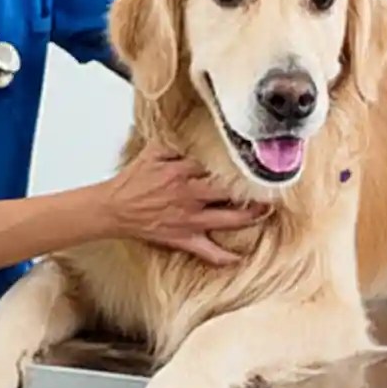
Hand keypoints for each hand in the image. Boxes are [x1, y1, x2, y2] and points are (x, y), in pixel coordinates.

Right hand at [99, 141, 269, 264]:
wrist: (113, 208)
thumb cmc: (132, 180)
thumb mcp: (152, 151)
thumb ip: (175, 140)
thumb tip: (193, 129)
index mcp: (181, 170)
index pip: (217, 163)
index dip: (239, 161)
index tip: (257, 158)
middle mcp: (189, 194)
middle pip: (230, 191)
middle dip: (253, 189)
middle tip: (273, 186)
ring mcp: (189, 219)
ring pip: (228, 220)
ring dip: (250, 217)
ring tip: (266, 212)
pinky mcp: (184, 238)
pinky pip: (209, 252)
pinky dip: (225, 257)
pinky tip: (240, 257)